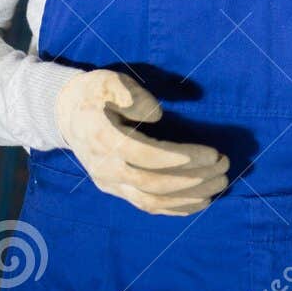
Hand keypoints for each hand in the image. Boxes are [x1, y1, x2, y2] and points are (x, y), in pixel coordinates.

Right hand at [55, 70, 228, 215]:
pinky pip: (147, 206)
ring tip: (220, 184)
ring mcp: (110, 183)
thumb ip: (130, 95)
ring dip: (189, 197)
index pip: (146, 156)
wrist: (66, 114)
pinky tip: (200, 202)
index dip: (180, 158)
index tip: (212, 153)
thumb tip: (157, 114)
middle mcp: (106, 168)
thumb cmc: (93, 93)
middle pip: (153, 184)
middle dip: (194, 178)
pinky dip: (176, 208)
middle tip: (224, 167)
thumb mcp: (107, 82)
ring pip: (151, 201)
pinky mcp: (117, 190)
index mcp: (104, 140)